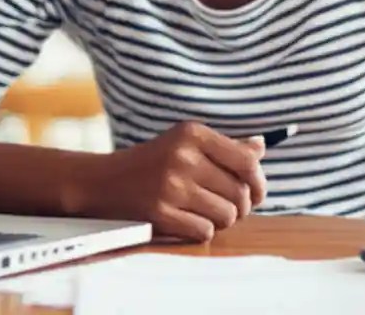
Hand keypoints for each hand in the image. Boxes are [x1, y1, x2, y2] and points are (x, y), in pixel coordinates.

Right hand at [85, 122, 266, 241]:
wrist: (102, 182)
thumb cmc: (152, 163)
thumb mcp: (185, 144)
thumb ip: (225, 147)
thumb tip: (262, 147)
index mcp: (193, 133)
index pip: (247, 161)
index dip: (259, 182)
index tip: (257, 193)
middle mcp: (183, 156)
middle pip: (240, 193)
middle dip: (240, 206)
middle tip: (228, 207)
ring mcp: (170, 186)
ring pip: (226, 215)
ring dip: (221, 220)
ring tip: (205, 212)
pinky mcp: (159, 213)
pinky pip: (205, 231)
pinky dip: (201, 230)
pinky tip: (186, 221)